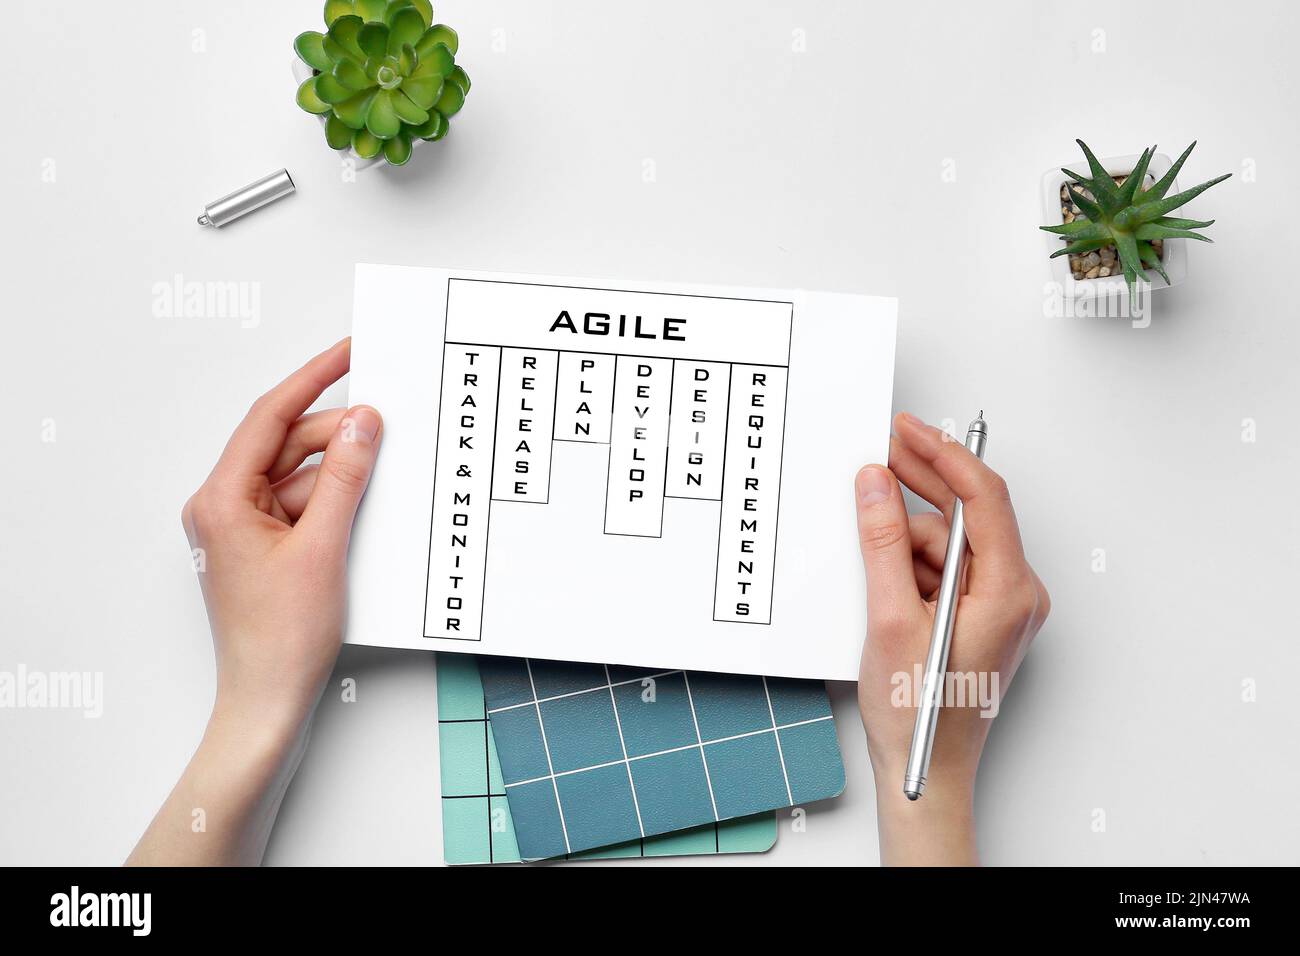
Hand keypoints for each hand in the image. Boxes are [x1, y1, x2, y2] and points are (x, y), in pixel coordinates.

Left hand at [129, 338, 381, 864]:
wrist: (267, 701)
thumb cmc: (281, 638)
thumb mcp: (323, 547)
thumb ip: (346, 478)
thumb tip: (364, 423)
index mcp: (221, 499)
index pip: (270, 417)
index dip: (314, 378)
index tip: (348, 351)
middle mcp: (224, 506)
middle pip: (288, 444)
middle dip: (339, 432)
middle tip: (389, 420)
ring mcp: (243, 527)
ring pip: (299, 473)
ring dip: (341, 468)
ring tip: (385, 464)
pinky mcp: (264, 546)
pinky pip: (302, 502)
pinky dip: (335, 496)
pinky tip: (368, 498)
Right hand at [855, 412, 1048, 864]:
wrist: (925, 773)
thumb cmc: (918, 714)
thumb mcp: (890, 617)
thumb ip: (883, 542)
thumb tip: (876, 485)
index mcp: (1009, 592)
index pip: (984, 498)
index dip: (944, 456)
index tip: (908, 431)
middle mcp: (1016, 594)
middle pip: (969, 517)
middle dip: (923, 488)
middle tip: (880, 458)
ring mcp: (1001, 606)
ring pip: (949, 544)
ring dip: (908, 546)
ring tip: (878, 587)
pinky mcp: (982, 617)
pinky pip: (946, 569)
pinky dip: (912, 569)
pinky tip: (888, 594)